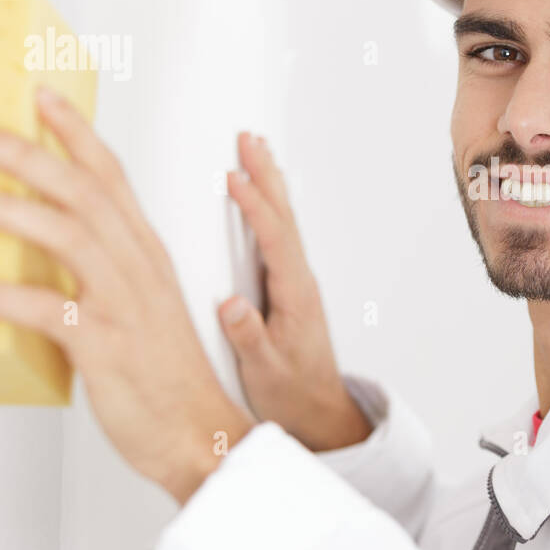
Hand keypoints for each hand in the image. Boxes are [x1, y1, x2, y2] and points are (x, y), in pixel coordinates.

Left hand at [0, 86, 253, 504]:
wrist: (196, 430)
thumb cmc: (166, 374)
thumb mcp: (139, 306)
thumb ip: (101, 271)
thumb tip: (41, 251)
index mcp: (147, 254)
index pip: (112, 176)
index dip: (76, 132)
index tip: (43, 97)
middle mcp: (139, 268)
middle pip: (85, 192)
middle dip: (29, 155)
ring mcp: (125, 304)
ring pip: (68, 235)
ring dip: (10, 212)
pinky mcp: (105, 344)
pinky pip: (48, 309)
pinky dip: (2, 296)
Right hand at [218, 132, 370, 451]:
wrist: (319, 411)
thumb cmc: (293, 394)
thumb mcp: (266, 372)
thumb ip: (249, 337)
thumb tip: (231, 304)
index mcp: (295, 296)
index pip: (275, 240)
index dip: (255, 206)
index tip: (234, 177)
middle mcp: (300, 282)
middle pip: (284, 217)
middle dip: (266, 175)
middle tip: (249, 138)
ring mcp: (295, 281)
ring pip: (282, 221)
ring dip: (269, 183)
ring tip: (255, 148)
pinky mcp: (287, 286)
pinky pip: (277, 235)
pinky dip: (267, 206)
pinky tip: (259, 193)